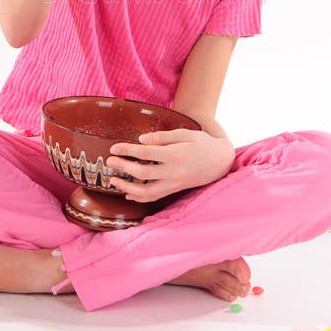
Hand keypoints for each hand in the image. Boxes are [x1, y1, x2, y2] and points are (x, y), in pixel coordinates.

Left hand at [106, 128, 234, 202]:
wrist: (220, 161)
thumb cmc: (202, 143)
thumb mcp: (185, 133)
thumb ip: (162, 137)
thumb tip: (141, 140)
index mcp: (176, 154)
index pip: (146, 153)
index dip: (127, 150)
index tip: (114, 148)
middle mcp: (174, 172)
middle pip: (143, 173)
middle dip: (123, 167)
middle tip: (109, 161)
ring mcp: (175, 184)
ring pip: (147, 192)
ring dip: (127, 187)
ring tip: (113, 181)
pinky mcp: (175, 190)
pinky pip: (155, 197)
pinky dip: (139, 197)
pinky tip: (128, 193)